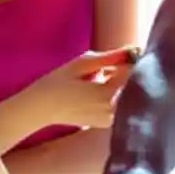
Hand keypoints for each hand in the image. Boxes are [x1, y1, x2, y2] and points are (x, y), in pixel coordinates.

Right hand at [22, 48, 137, 128]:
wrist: (41, 108)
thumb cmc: (58, 83)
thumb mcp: (82, 64)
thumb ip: (109, 57)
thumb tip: (133, 49)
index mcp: (109, 94)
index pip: (133, 72)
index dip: (127, 60)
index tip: (116, 56)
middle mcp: (114, 110)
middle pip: (133, 85)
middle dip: (125, 73)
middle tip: (104, 68)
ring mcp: (112, 119)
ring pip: (127, 95)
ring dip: (119, 84)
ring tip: (98, 79)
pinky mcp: (108, 123)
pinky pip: (120, 104)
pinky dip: (115, 95)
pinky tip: (97, 91)